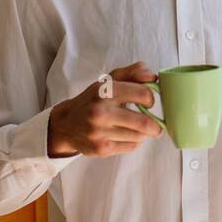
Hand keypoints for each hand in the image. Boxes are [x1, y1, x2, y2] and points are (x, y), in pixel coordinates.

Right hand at [47, 61, 162, 157]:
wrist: (66, 124)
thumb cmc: (93, 101)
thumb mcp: (109, 81)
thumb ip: (133, 73)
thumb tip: (153, 76)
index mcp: (105, 91)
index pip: (144, 94)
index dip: (151, 99)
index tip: (148, 102)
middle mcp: (101, 112)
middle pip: (144, 122)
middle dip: (155, 125)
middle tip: (155, 125)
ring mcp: (100, 132)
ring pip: (139, 136)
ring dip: (143, 133)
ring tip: (136, 128)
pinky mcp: (101, 149)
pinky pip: (131, 146)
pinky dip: (133, 142)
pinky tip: (125, 136)